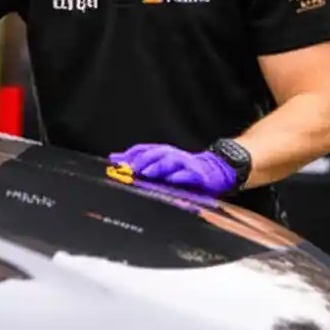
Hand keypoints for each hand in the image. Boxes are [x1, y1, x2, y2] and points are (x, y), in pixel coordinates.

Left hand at [108, 144, 237, 196]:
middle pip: (156, 153)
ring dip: (158, 166)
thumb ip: (138, 162)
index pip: (144, 149)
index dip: (130, 154)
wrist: (214, 173)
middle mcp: (174, 155)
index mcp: (163, 153)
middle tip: (129, 167)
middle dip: (142, 159)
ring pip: (171, 161)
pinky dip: (180, 177)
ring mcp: (187, 164)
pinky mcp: (199, 176)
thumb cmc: (183, 171)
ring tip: (147, 172)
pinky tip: (172, 180)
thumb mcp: (160, 167)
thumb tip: (114, 158)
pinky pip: (189, 175)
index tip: (116, 160)